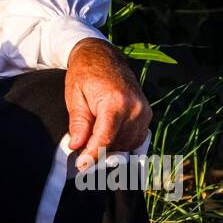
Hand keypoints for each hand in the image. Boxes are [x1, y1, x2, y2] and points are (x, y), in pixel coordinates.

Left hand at [65, 38, 151, 171]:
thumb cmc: (85, 74)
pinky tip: (109, 139)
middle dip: (100, 152)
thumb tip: (77, 147)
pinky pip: (136, 138)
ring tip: (93, 142)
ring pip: (128, 144)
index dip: (93, 155)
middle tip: (82, 155)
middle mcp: (135, 107)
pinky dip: (122, 143)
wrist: (103, 56)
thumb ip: (78, 124)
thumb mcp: (75, 97)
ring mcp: (144, 111)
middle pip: (117, 144)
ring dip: (111, 148)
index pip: (105, 138)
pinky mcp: (147, 114)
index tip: (81, 166)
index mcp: (116, 101)